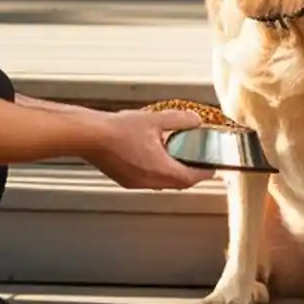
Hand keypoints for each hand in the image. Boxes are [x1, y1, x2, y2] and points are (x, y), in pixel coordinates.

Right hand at [85, 109, 215, 189]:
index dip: (204, 172)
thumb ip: (180, 120)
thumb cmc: (119, 130)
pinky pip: (148, 180)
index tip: (212, 166)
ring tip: (176, 155)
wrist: (91, 137)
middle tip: (197, 161)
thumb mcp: (155, 119)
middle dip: (190, 173)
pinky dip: (157, 171)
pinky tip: (153, 155)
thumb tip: (196, 120)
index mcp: (161, 170)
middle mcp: (150, 181)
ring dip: (172, 173)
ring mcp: (136, 183)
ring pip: (162, 183)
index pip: (190, 178)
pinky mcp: (125, 180)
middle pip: (178, 183)